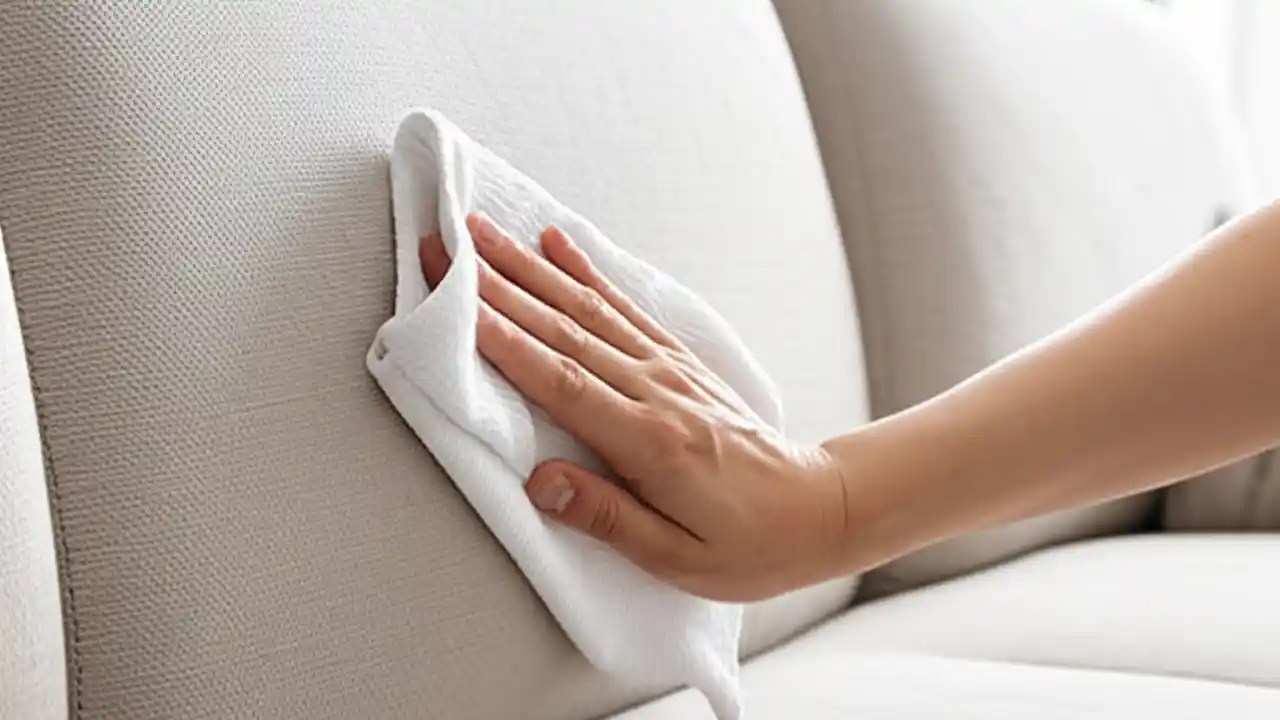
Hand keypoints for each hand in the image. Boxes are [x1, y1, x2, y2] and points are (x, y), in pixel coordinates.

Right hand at [418, 214, 850, 600]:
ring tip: (483, 232)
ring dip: (529, 268)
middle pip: (563, 330)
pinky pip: (626, 308)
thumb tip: (538, 484)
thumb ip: (608, 518)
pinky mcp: (679, 362)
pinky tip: (559, 244)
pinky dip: (589, 272)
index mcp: (649, 441)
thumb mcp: (678, 557)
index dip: (504, 341)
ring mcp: (669, 369)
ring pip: (588, 308)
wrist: (818, 508)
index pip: (561, 382)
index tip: (456, 302)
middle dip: (497, 287)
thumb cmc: (748, 545)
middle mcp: (657, 391)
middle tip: (446, 246)